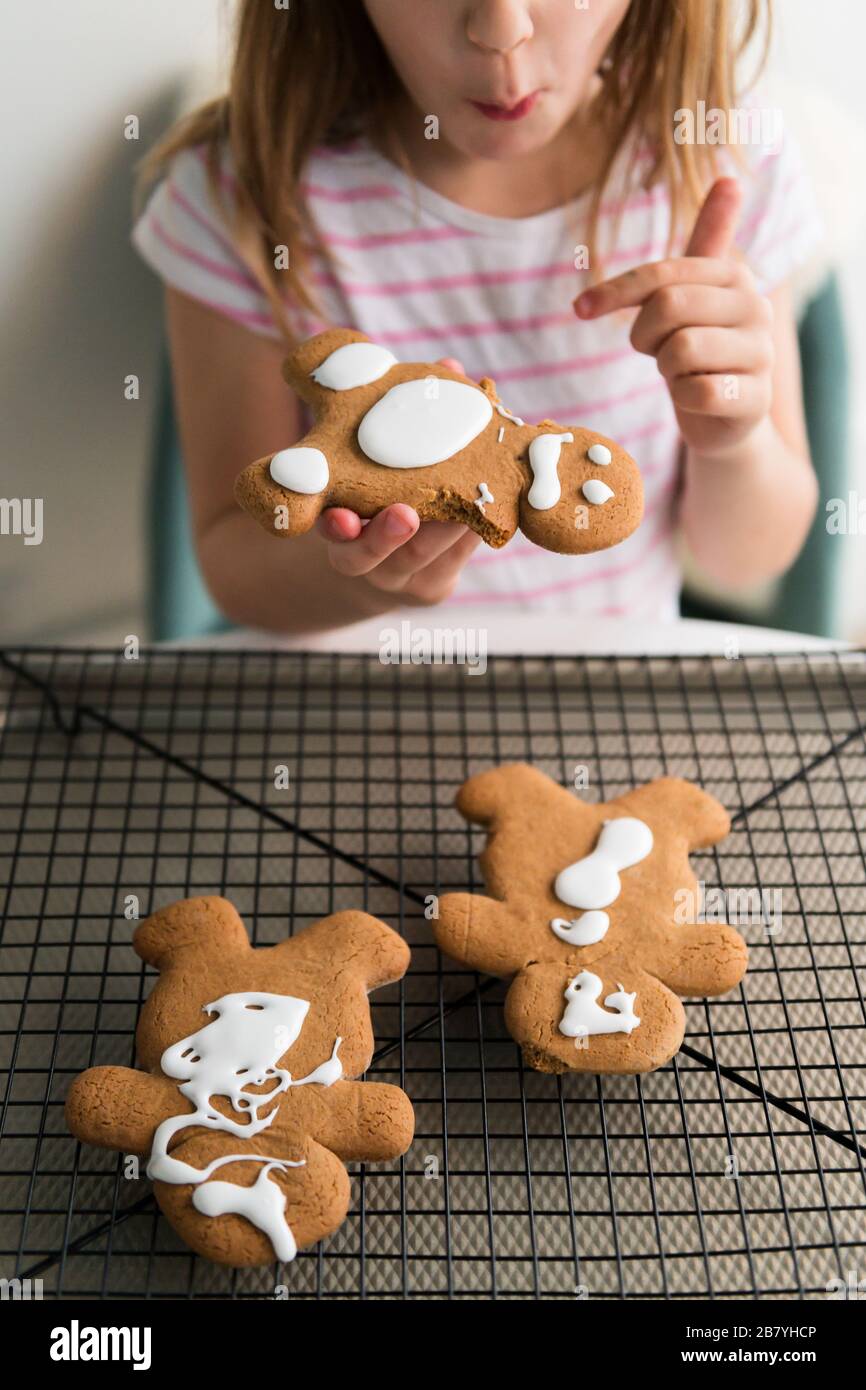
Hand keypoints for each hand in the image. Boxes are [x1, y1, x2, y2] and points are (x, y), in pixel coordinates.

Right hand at [316, 357, 480, 604]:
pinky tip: (499, 500)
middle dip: (387, 535)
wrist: (385, 565)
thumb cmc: (378, 498)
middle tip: (405, 512)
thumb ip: (398, 425)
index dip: (335, 526)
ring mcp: (401, 579)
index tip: (339, 515)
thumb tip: (450, 368)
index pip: (330, 533)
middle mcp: (364, 561)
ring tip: (471, 497)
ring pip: (423, 559)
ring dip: (448, 527)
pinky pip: (458, 557)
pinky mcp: (436, 587)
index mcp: (337, 531)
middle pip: (372, 558)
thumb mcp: (373, 465)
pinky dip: (477, 527)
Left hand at [574, 179, 774, 458]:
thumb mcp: (693, 294)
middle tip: (656, 350)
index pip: (663, 274)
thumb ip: (705, 241)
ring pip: (681, 350)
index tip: (580, 308)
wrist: (727, 415)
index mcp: (733, 276)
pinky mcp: (754, 398)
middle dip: (646, 335)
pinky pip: (696, 392)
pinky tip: (697, 398)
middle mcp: (755, 308)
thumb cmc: (699, 348)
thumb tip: (730, 177)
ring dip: (667, 369)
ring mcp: (760, 354)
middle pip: (669, 306)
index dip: (616, 291)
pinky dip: (682, 399)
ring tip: (684, 373)